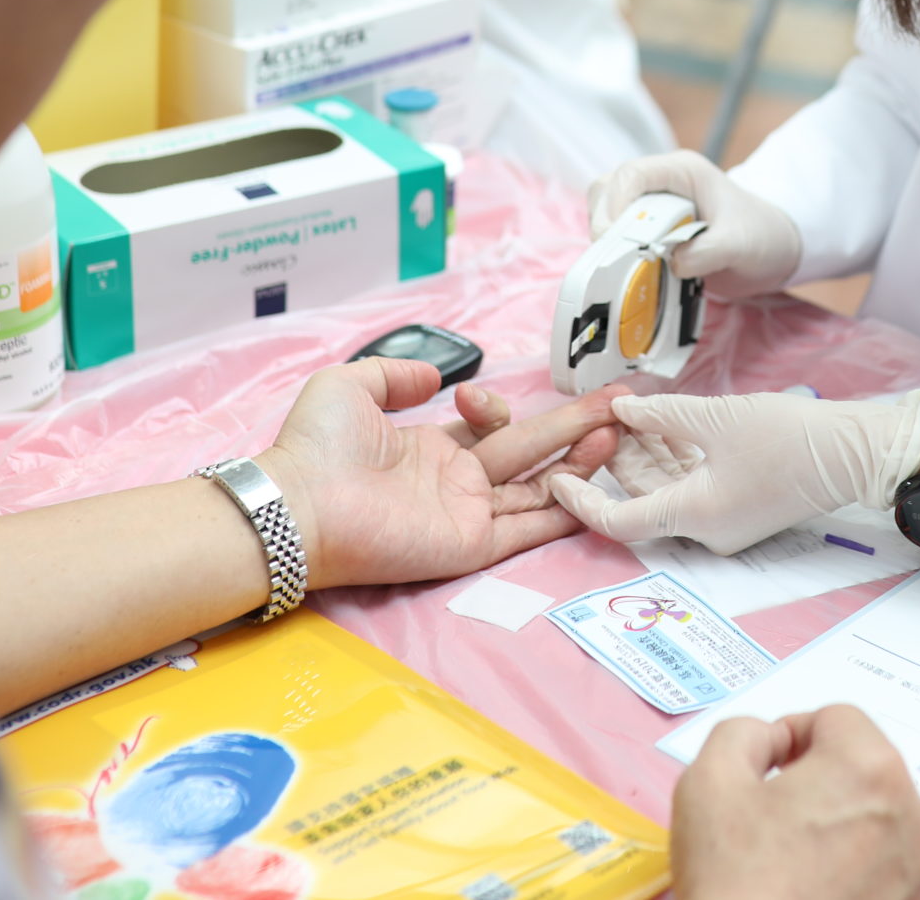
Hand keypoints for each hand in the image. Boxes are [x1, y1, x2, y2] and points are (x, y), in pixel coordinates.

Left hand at [257, 359, 625, 587]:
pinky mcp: (470, 544)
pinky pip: (527, 529)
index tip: (474, 397)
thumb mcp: (349, 387)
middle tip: (620, 404)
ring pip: (539, 487)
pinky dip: (565, 512)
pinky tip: (599, 492)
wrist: (299, 506)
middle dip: (574, 425)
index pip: (489, 427)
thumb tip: (437, 378)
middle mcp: (455, 482)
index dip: (496, 406)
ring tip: (619, 432)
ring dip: (580, 461)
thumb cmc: (315, 448)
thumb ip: (396, 374)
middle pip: (530, 451)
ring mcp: (466, 515)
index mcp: (430, 449)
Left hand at [550, 389, 919, 554]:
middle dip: (619, 459)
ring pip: (668, 491)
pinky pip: (695, 488)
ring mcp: (726, 521)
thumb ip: (661, 415)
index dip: (581, 501)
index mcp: (693, 515)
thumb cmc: (790, 438)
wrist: (852, 452)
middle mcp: (706, 530)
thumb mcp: (716, 417)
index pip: (618, 520)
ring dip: (648, 456)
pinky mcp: (742, 507)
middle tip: (602, 419)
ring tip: (631, 415)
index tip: (556, 478)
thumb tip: (622, 410)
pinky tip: (667, 425)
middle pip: (642, 499)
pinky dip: (677, 460)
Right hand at [588, 150, 802, 298]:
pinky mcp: (649, 233)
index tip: (610, 237)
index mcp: (682, 172)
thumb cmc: (762, 235)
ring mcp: (652, 208)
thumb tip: (672, 263)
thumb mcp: (742, 244)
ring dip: (606, 242)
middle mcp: (661, 185)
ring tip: (614, 271)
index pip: (632, 175)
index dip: (615, 203)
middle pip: (609, 191)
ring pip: (608, 215)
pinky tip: (623, 278)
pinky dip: (615, 257)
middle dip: (602, 223)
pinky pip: (620, 239)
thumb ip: (709, 252)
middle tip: (607, 260)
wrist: (774, 249)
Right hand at [672, 707, 919, 899]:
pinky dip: (857, 870)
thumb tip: (771, 739)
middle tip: (774, 818)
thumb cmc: (735, 880)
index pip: (836, 719)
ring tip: (792, 859)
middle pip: (864, 767)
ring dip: (841, 824)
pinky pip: (886, 867)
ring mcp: (917, 869)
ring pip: (877, 818)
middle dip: (820, 781)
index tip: (765, 774)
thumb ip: (743, 733)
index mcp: (868, 767)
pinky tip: (815, 890)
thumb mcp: (709, 780)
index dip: (791, 737)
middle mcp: (910, 814)